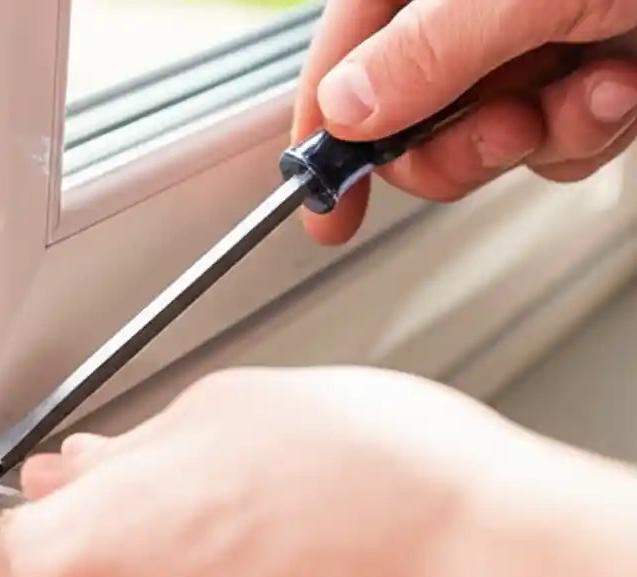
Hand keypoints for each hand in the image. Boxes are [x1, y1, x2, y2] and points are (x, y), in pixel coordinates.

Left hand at [0, 367, 636, 576]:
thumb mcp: (224, 414)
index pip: (16, 545)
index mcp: (69, 566)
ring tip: (265, 576)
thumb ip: (127, 455)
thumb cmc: (384, 501)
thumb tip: (85, 470)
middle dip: (121, 563)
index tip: (104, 506)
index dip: (72, 515)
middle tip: (207, 525)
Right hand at [293, 0, 636, 244]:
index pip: (347, 51)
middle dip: (459, 141)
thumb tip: (345, 108)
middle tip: (498, 133)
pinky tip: (627, 85)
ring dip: (547, 132)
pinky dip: (594, 127)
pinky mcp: (592, 66)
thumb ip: (429, 49)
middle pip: (410, 112)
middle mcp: (477, 6)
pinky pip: (558, 137)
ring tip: (600, 87)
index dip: (325, 131)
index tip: (323, 203)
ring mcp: (537, 35)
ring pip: (490, 135)